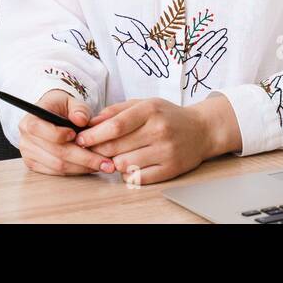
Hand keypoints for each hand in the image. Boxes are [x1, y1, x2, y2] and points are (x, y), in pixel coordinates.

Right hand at [17, 89, 115, 176]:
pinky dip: (76, 171)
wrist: (51, 116)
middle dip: (83, 158)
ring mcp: (29, 155)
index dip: (59, 134)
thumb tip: (81, 120)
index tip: (77, 135)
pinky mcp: (36, 166)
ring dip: (83, 167)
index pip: (39, 129)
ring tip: (104, 165)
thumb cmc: (61, 108)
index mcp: (30, 120)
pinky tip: (92, 167)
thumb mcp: (70, 101)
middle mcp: (26, 140)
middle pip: (56, 152)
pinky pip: (58, 173)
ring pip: (59, 166)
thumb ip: (78, 109)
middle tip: (105, 161)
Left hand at [73, 95, 241, 184]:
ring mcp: (166, 151)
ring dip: (114, 163)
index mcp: (151, 110)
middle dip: (98, 150)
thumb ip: (117, 110)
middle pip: (116, 147)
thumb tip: (91, 122)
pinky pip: (138, 178)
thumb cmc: (168, 116)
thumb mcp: (145, 104)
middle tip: (91, 150)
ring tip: (116, 156)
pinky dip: (128, 174)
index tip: (80, 139)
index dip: (93, 135)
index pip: (115, 126)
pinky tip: (130, 165)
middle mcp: (159, 130)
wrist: (202, 129)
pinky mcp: (171, 169)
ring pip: (124, 165)